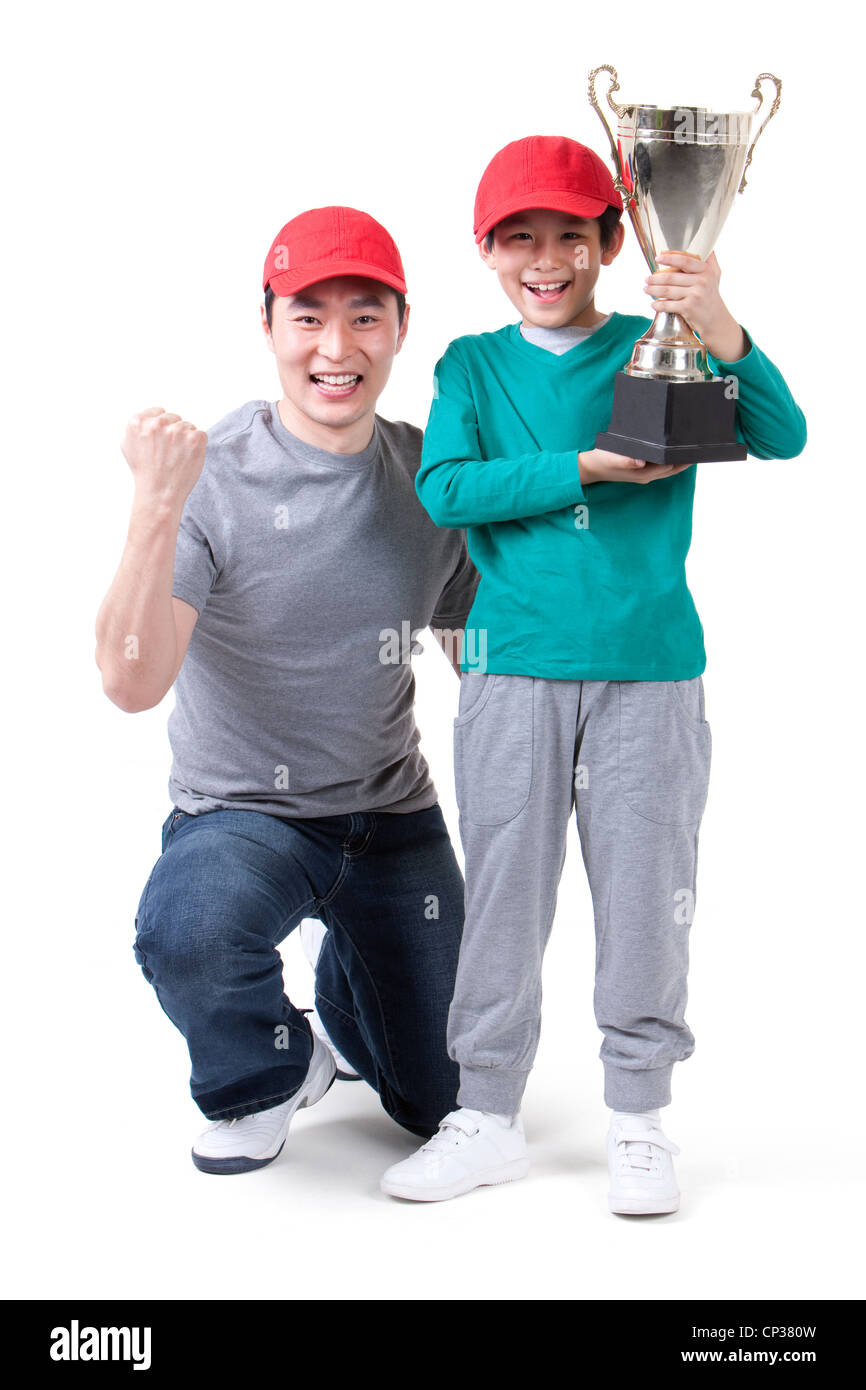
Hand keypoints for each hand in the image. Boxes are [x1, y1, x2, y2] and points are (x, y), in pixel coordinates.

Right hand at [121, 407, 207, 510]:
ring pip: (188, 426)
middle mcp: (156, 423)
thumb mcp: (128, 446)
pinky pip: (201, 435)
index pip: (158, 412)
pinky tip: (188, 458)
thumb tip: (146, 417)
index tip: (162, 440)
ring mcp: (176, 430)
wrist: (159, 493)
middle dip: (174, 433)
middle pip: (174, 418)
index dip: (162, 427)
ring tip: (177, 457)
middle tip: (170, 453)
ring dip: (186, 440)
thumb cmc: (145, 473)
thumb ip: (135, 428)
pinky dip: (198, 446)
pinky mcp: (194, 439)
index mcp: (138, 422)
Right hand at [579, 447, 693, 485]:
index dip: (682, 461)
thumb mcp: (612, 458)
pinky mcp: (639, 469)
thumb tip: (641, 462)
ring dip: (678, 461)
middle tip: (697, 448)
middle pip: (672, 469)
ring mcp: (643, 474)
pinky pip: (659, 466)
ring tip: (688, 450)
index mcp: (643, 474)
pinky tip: (669, 452)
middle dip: (684, 461)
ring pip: (667, 469)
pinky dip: (667, 460)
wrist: (589, 468)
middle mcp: (646, 475)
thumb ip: (625, 460)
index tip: (693, 451)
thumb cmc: (601, 462)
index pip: (669, 468)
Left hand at [645, 251, 746, 360]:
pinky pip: (668, 305)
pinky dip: (658, 304)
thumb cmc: (711, 296)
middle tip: (646, 278)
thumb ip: (709, 260)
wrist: (716, 320)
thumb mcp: (715, 275)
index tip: (658, 257)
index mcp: (706, 270)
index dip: (670, 257)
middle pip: (671, 277)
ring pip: (667, 290)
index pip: (685, 260)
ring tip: (646, 289)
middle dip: (655, 278)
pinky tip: (653, 303)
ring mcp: (695, 295)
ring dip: (653, 290)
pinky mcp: (688, 308)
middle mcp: (702, 281)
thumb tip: (704, 243)